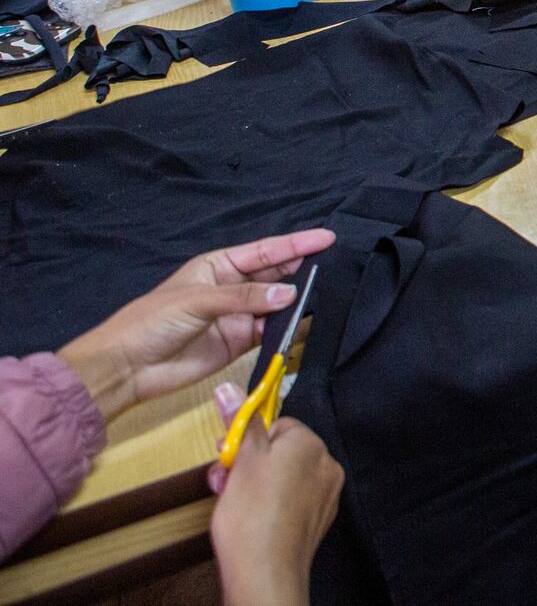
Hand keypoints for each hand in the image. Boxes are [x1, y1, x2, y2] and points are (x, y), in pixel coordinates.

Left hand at [57, 230, 334, 419]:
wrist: (128, 368)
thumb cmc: (154, 321)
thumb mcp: (198, 300)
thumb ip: (245, 298)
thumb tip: (291, 294)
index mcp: (219, 266)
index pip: (265, 252)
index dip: (296, 245)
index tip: (327, 238)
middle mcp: (234, 287)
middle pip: (276, 274)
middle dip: (303, 269)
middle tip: (337, 265)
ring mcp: (240, 316)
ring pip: (278, 303)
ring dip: (298, 300)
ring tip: (330, 293)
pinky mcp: (241, 343)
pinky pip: (273, 332)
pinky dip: (289, 329)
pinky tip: (307, 324)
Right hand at [208, 412, 341, 605]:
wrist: (265, 572)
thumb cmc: (251, 515)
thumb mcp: (240, 459)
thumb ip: (239, 421)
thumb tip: (229, 388)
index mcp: (310, 443)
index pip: (278, 425)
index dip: (248, 440)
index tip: (228, 456)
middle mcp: (326, 464)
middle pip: (280, 451)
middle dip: (248, 463)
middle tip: (224, 481)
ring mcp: (326, 494)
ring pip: (283, 476)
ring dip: (254, 483)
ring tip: (232, 502)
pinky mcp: (318, 519)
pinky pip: (291, 500)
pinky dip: (270, 503)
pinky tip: (251, 518)